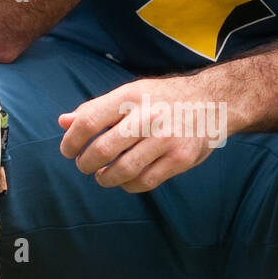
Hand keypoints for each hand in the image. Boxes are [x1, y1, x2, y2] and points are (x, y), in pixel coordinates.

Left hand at [58, 76, 228, 192]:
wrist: (214, 101)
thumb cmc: (164, 99)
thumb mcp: (131, 93)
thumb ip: (97, 109)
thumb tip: (63, 122)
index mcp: (131, 96)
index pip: (89, 120)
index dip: (72, 140)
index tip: (68, 150)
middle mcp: (149, 116)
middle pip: (103, 149)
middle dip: (86, 163)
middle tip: (84, 165)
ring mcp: (166, 139)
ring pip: (123, 170)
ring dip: (105, 178)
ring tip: (102, 176)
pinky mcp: (181, 158)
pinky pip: (145, 181)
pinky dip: (129, 185)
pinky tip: (126, 179)